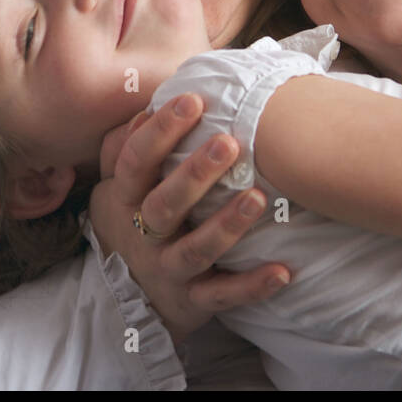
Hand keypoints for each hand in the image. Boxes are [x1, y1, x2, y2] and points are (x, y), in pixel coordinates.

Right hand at [89, 94, 289, 345]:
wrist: (127, 297)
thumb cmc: (134, 221)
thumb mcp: (118, 187)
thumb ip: (126, 148)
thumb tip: (145, 109)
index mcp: (126, 200)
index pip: (136, 162)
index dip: (160, 131)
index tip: (193, 100)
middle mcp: (145, 236)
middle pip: (164, 206)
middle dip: (194, 174)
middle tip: (228, 143)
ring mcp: (168, 270)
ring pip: (196, 251)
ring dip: (227, 226)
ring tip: (257, 197)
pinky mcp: (193, 301)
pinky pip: (223, 296)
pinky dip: (252, 286)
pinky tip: (283, 271)